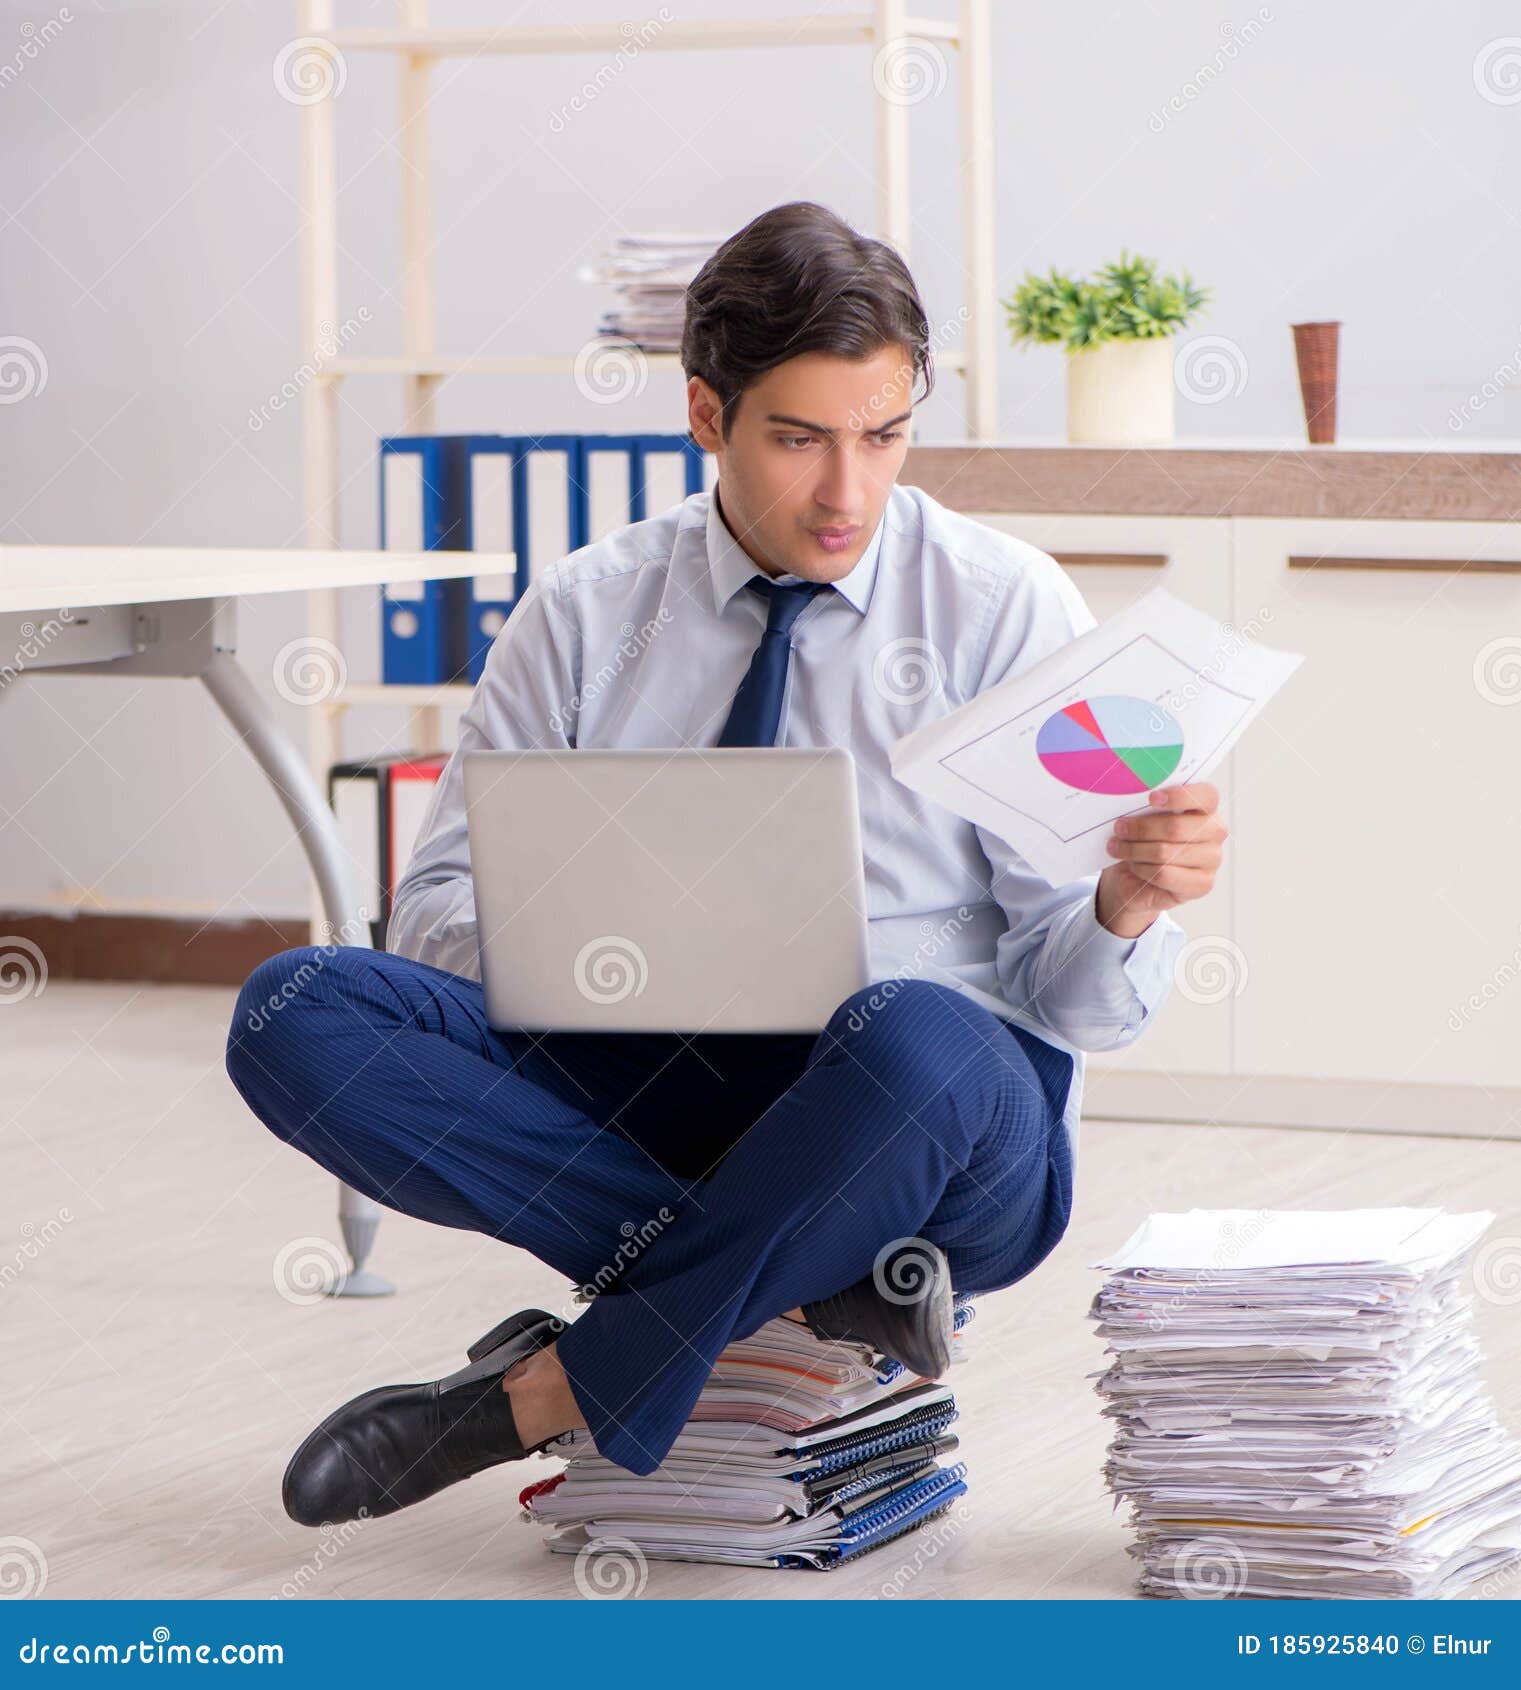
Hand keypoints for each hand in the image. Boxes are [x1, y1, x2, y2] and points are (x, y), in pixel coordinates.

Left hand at [1096, 781, 1227, 938]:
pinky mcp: (1202, 884)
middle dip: (1141, 829)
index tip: (1151, 798)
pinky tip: (1133, 866)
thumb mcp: (1144, 819)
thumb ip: (1147, 808)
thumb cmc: (1144, 841)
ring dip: (1134, 850)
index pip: (1206, 796)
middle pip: (1176, 827)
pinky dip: (1142, 869)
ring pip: (1166, 853)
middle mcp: (1215, 832)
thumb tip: (1128, 802)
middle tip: (1119, 828)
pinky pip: (1164, 875)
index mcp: (1206, 808)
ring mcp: (1212, 859)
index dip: (1179, 796)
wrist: (1138, 878)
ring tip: (1117, 848)